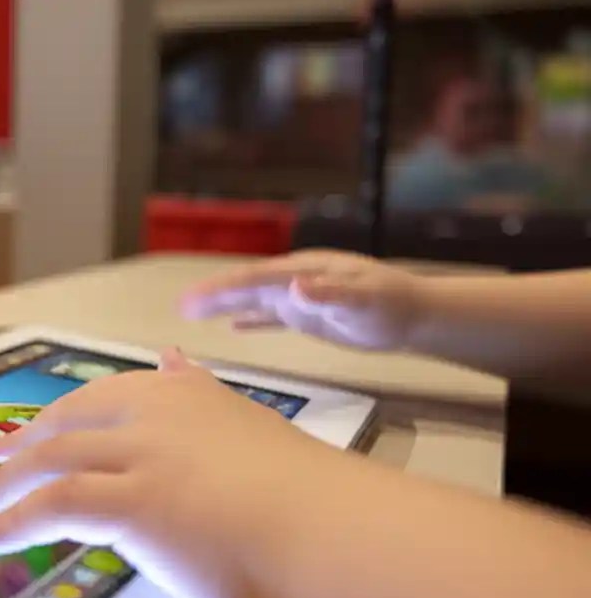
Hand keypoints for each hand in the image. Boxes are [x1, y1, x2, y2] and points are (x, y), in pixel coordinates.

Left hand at [0, 350, 349, 597]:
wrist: (328, 531)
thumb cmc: (299, 497)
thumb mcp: (240, 424)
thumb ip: (197, 392)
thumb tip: (172, 356)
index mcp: (180, 396)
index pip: (98, 403)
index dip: (53, 424)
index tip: (25, 439)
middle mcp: (155, 415)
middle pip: (62, 428)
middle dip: (14, 451)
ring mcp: (141, 455)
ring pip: (46, 463)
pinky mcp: (133, 500)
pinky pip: (52, 507)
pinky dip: (9, 521)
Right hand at [179, 250, 425, 350]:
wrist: (416, 314)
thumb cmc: (391, 306)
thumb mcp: (362, 301)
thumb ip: (327, 294)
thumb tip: (292, 286)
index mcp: (305, 270)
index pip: (256, 278)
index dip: (223, 287)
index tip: (195, 297)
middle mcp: (296, 279)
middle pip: (247, 286)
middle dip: (213, 294)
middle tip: (180, 306)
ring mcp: (301, 295)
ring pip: (253, 299)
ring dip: (224, 305)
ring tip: (191, 312)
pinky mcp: (308, 314)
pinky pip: (272, 316)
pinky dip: (250, 320)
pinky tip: (232, 326)